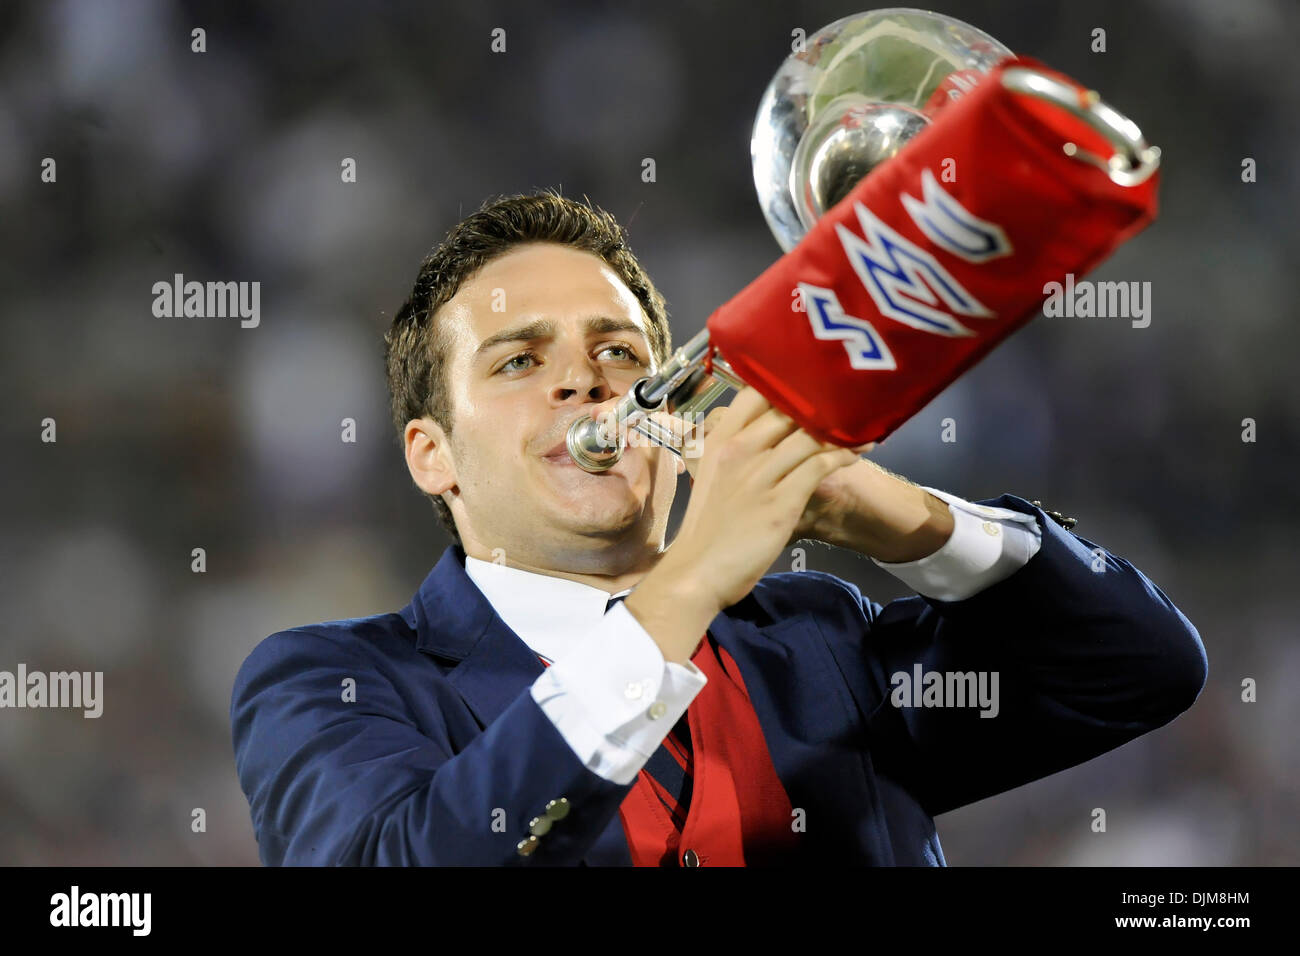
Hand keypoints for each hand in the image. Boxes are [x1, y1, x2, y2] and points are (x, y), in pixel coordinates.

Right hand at [626, 387, 858, 662]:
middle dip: (824, 399)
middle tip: (852, 398)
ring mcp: (760, 475)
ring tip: (866, 422)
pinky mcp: (781, 502)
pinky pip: (821, 466)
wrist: (698, 571)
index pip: (756, 391)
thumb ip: (737, 450)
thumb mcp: (713, 475)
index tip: (813, 379)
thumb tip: (769, 430)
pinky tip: (861, 451)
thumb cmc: (707, 526)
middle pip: (789, 407)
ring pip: (811, 434)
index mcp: (719, 439)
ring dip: (844, 426)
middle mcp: (739, 450)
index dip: (787, 379)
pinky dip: (845, 454)